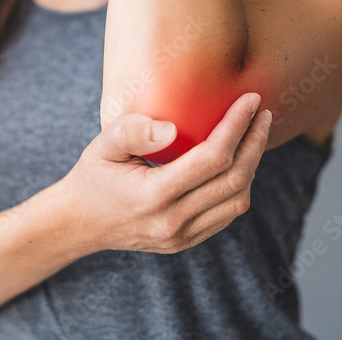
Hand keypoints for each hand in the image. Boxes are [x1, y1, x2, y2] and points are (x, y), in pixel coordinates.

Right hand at [54, 92, 270, 254]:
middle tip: (262, 113)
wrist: (79, 223)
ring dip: (252, 165)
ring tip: (253, 135)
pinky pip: (227, 214)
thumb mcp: (102, 145)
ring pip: (237, 200)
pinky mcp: (186, 241)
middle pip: (234, 179)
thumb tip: (172, 127)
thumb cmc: (92, 176)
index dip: (236, 126)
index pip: (212, 158)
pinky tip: (238, 162)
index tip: (249, 100)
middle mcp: (172, 221)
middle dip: (255, 141)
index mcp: (153, 195)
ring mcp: (181, 236)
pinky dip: (239, 186)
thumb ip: (133, 131)